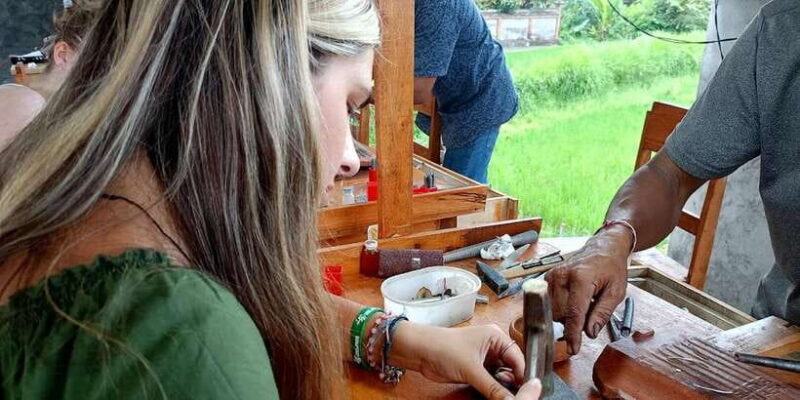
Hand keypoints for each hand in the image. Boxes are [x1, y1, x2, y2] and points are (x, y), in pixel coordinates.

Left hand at [391, 323, 540, 399]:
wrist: (419, 352)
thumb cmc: (443, 348)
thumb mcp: (471, 370)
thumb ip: (493, 388)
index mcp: (496, 337)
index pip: (518, 358)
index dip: (522, 375)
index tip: (526, 392)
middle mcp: (493, 346)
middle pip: (512, 368)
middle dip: (512, 382)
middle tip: (513, 396)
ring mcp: (484, 358)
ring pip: (502, 377)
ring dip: (502, 388)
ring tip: (501, 396)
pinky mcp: (476, 369)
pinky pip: (491, 381)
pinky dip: (493, 389)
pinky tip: (493, 396)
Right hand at [545, 225, 631, 354]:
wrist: (602, 248)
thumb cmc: (611, 268)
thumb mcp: (617, 292)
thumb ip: (602, 313)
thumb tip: (589, 332)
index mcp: (581, 278)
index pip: (574, 313)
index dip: (573, 334)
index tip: (573, 349)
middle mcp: (562, 276)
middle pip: (560, 314)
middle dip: (574, 322)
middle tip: (590, 311)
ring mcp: (551, 276)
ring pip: (552, 311)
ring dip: (566, 315)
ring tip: (582, 302)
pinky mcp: (546, 277)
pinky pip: (548, 303)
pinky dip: (559, 307)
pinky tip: (571, 299)